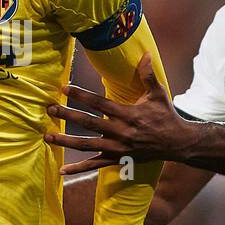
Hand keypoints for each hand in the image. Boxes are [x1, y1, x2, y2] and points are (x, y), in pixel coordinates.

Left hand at [45, 53, 188, 175]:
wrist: (177, 144)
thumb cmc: (166, 116)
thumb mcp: (158, 94)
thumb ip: (148, 75)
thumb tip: (145, 54)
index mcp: (128, 115)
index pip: (99, 103)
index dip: (81, 96)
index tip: (64, 88)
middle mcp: (120, 132)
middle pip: (88, 123)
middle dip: (67, 116)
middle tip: (49, 109)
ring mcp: (117, 148)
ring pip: (86, 145)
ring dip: (65, 142)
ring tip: (47, 136)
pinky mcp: (117, 159)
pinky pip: (94, 165)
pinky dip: (78, 169)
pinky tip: (61, 170)